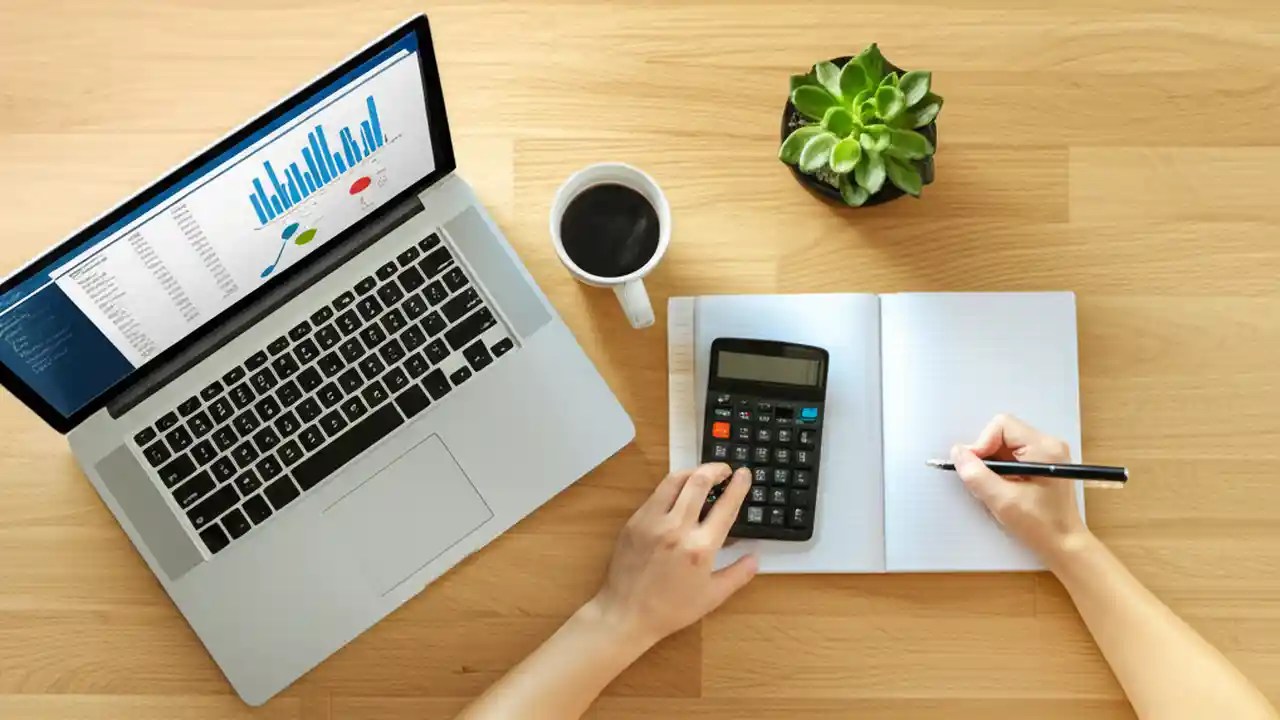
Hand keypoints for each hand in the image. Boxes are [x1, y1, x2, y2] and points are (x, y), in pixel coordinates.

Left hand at [587, 463, 758, 648]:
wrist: (626, 614)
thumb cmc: (671, 609)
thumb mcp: (712, 597)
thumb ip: (738, 574)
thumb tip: (755, 557)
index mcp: (700, 548)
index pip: (725, 506)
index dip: (738, 486)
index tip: (744, 474)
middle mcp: (676, 529)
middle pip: (699, 482)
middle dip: (715, 469)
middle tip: (724, 469)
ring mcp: (652, 522)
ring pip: (675, 480)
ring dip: (693, 472)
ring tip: (702, 475)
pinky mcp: (635, 521)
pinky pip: (656, 494)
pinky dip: (672, 487)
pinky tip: (678, 493)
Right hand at [951, 414, 1087, 561]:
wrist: (1065, 545)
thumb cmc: (1040, 526)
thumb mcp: (1002, 501)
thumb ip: (976, 474)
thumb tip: (957, 453)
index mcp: (1044, 448)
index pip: (1002, 426)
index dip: (981, 444)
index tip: (973, 468)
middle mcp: (1048, 444)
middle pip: (1003, 433)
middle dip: (986, 454)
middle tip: (982, 479)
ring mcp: (1048, 453)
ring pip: (1006, 444)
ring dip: (993, 463)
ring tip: (994, 486)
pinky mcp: (1044, 463)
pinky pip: (1013, 455)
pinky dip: (1002, 468)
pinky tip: (1003, 487)